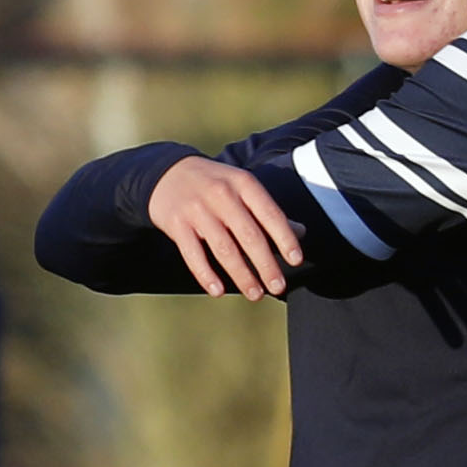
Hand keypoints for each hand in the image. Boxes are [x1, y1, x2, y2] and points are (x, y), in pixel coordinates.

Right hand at [147, 155, 302, 299]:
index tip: (296, 261)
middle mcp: (222, 196)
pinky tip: (218, 291)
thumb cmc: (216, 185)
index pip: (271, 215)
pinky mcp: (176, 224)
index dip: (285, 239)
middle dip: (266, 265)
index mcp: (244, 184)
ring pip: (224, 249)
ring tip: (255, 294)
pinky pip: (193, 254)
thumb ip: (268, 211)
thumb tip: (301, 233)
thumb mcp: (243, 187)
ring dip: (241, 276)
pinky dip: (206, 275)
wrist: (165, 173)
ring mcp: (197, 210)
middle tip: (278, 287)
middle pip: (249, 236)